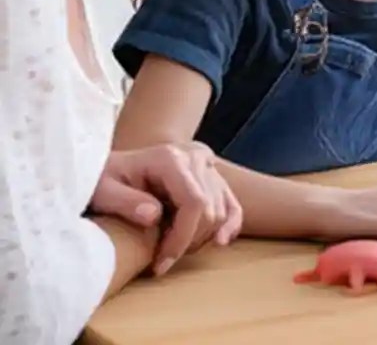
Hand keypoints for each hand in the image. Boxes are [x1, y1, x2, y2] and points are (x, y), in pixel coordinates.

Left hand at [91, 143, 243, 275]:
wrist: (114, 166)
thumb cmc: (103, 179)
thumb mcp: (102, 190)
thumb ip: (125, 202)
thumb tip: (153, 217)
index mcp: (170, 158)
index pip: (194, 202)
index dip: (183, 237)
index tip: (162, 262)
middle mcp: (195, 157)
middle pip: (211, 209)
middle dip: (189, 241)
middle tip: (162, 260)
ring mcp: (207, 165)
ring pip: (222, 210)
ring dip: (202, 237)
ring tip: (173, 250)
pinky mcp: (213, 176)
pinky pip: (231, 204)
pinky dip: (229, 225)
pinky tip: (220, 242)